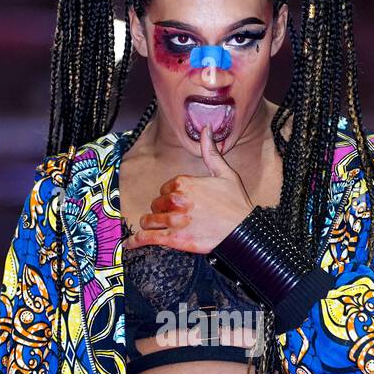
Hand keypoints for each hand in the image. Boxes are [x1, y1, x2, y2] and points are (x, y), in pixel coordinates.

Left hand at [122, 123, 252, 252]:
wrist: (243, 230)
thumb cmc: (236, 203)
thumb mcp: (225, 173)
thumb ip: (210, 152)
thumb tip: (205, 129)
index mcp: (184, 182)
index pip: (164, 188)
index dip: (169, 196)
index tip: (177, 202)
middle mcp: (176, 200)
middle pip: (156, 204)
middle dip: (160, 210)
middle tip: (170, 216)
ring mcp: (173, 220)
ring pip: (149, 220)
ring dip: (149, 223)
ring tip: (151, 228)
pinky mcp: (173, 239)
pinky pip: (148, 238)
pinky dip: (136, 241)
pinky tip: (129, 244)